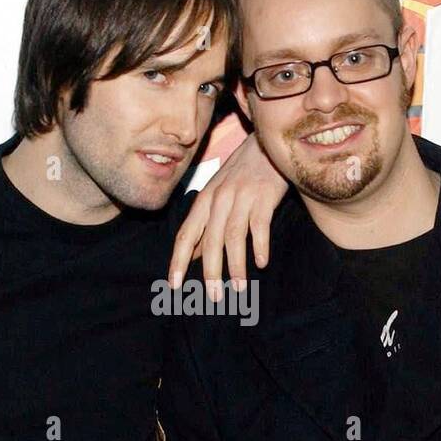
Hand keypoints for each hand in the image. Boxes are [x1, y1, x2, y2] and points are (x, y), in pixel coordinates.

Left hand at [168, 133, 287, 299]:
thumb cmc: (241, 173)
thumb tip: (194, 255)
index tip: (174, 284)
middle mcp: (219, 199)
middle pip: (210, 240)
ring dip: (236, 265)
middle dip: (210, 272)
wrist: (266, 143)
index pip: (186, 234)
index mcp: (204, 201)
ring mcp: (241, 197)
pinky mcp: (264, 196)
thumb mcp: (217, 195)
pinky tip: (262, 262)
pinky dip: (260, 245)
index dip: (178, 260)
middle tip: (213, 297)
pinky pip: (259, 224)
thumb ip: (206, 224)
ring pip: (233, 236)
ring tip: (238, 288)